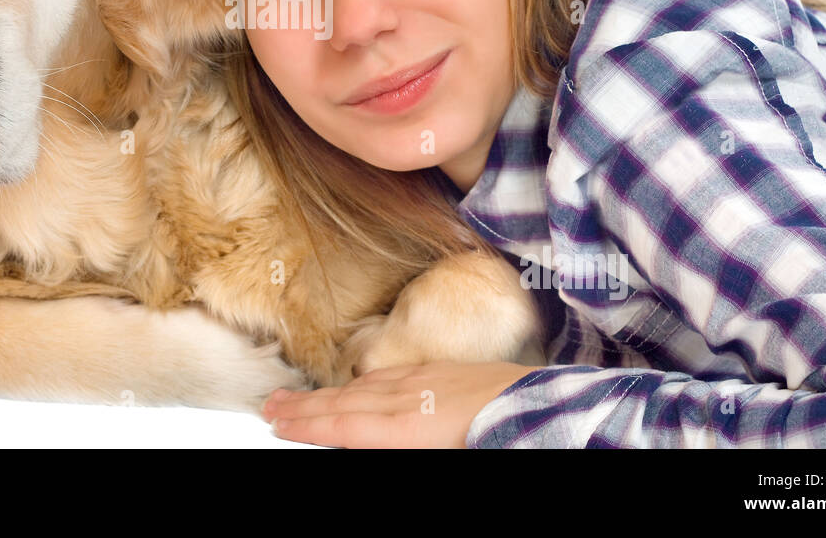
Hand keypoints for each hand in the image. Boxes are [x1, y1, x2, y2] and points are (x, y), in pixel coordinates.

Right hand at [261, 360, 539, 447]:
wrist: (556, 406)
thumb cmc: (507, 437)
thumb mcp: (444, 452)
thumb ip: (394, 438)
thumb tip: (355, 437)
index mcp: (413, 427)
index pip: (348, 426)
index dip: (309, 425)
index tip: (276, 423)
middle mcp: (415, 398)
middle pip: (349, 403)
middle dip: (306, 407)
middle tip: (269, 408)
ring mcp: (432, 381)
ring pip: (368, 387)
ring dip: (329, 394)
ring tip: (298, 397)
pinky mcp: (450, 373)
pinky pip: (396, 376)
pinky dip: (366, 381)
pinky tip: (359, 382)